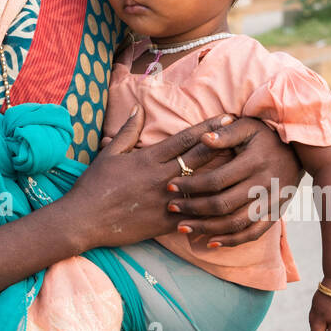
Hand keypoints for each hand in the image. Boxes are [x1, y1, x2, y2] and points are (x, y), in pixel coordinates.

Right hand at [71, 105, 262, 250]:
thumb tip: (139, 108)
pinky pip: (194, 217)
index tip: (227, 116)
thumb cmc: (94, 185)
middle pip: (200, 159)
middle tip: (246, 134)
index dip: (208, 127)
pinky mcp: (165, 222)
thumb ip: (127, 131)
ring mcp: (165, 201)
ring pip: (202, 187)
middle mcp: (161, 177)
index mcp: (149, 158)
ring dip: (225, 176)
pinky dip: (212, 212)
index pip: (186, 139)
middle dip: (224, 144)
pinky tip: (230, 208)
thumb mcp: (109, 153)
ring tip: (247, 168)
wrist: (84, 219)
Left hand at [161, 117, 301, 251]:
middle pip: (224, 205)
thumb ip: (225, 133)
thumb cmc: (266, 135)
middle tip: (171, 208)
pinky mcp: (276, 213)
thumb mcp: (247, 127)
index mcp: (254, 163)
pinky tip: (211, 242)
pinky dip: (233, 240)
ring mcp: (272, 202)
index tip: (170, 186)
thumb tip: (203, 139)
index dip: (192, 185)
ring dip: (207, 228)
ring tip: (182, 227)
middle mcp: (264, 185)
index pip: (217, 180)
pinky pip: (254, 233)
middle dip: (193, 208)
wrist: (301, 151)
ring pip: (236, 223)